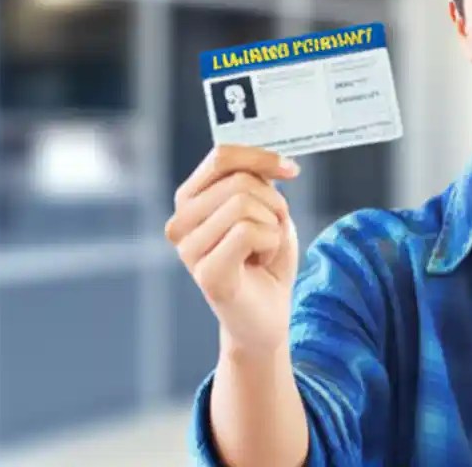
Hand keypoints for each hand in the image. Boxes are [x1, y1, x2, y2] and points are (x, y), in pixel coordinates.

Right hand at [166, 145, 300, 356]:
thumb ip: (258, 180)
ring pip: (244, 204)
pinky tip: (261, 263)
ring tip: (263, 250)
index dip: (262, 158)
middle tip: (272, 230)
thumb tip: (272, 162)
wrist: (269, 313)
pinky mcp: (207, 273)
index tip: (291, 170)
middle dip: (273, 202)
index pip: (222, 157)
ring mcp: (189, 249)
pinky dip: (270, 244)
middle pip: (239, 181)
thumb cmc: (266, 258)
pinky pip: (247, 232)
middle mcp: (180, 222)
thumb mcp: (267, 207)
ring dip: (272, 226)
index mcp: (190, 200)